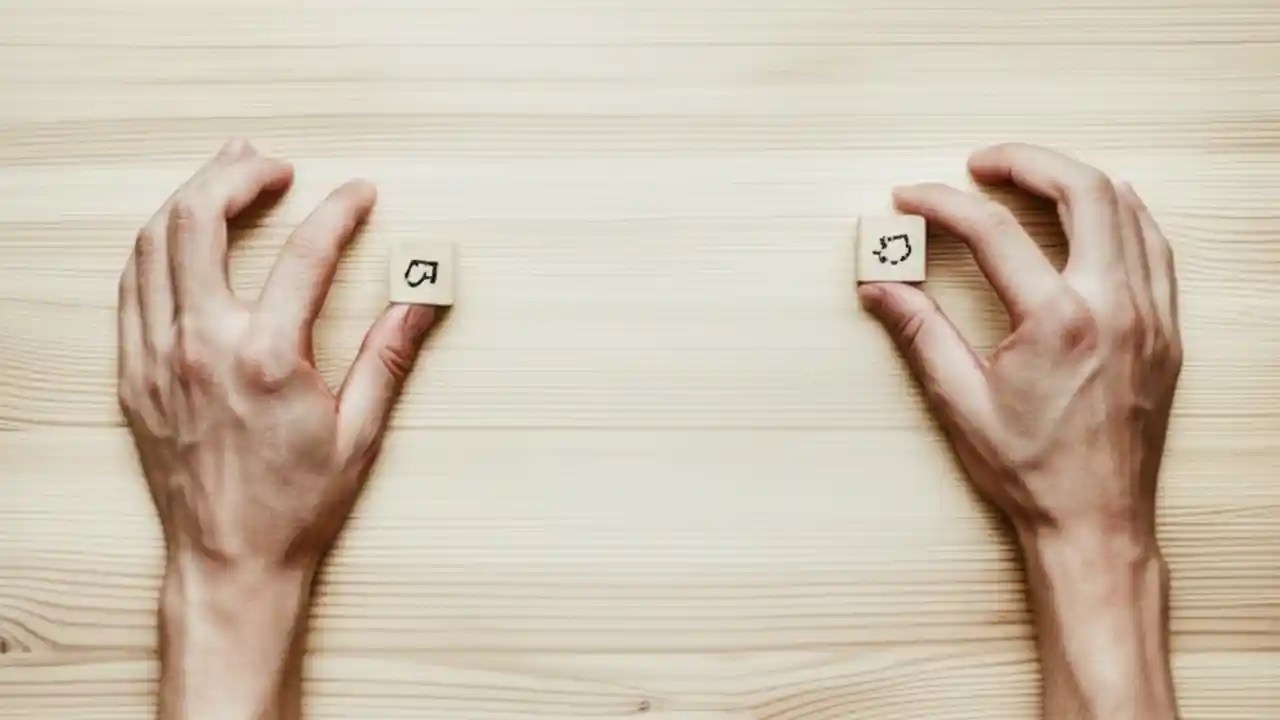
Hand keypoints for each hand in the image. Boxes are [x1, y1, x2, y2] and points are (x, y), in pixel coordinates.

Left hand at [116, 140, 438, 718]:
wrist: (229, 563)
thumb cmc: (296, 506)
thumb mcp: (360, 431)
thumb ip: (390, 352)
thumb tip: (426, 295)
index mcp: (264, 359)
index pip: (304, 253)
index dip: (338, 212)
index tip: (359, 194)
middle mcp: (200, 347)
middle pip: (198, 221)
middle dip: (237, 174)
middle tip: (274, 164)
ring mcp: (156, 358)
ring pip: (151, 244)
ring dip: (188, 198)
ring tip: (225, 176)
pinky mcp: (133, 375)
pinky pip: (130, 287)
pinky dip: (155, 247)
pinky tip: (180, 238)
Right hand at [860, 143, 1180, 718]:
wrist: (1097, 521)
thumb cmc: (1032, 472)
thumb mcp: (960, 403)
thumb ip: (919, 331)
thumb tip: (879, 283)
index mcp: (1058, 321)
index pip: (993, 230)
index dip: (941, 204)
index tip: (910, 199)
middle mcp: (1114, 306)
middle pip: (1082, 191)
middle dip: (1026, 162)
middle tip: (981, 164)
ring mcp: (1150, 315)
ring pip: (1128, 208)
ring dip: (1075, 181)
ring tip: (1030, 180)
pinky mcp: (1166, 330)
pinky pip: (1155, 246)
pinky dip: (1120, 215)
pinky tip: (1091, 218)